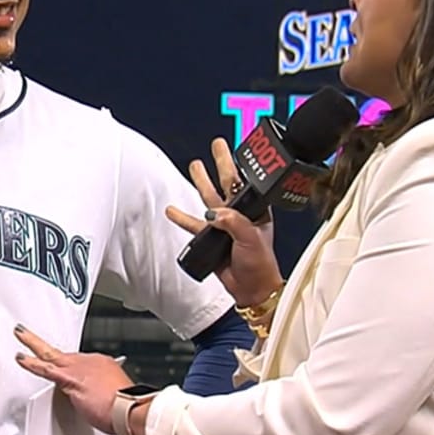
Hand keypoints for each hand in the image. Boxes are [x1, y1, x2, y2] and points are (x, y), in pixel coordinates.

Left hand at [14, 325, 130, 434]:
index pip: (79, 361)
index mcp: (102, 364)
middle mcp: (90, 362)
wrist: (128, 410)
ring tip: (21, 336)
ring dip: (33, 344)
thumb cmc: (126, 407)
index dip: (68, 364)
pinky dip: (32, 363)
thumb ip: (104, 396)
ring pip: (50, 354)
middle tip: (30, 335)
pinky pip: (46, 369)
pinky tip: (21, 359)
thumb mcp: (116, 397)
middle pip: (63, 353)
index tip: (63, 367)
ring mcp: (78, 369)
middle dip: (46, 346)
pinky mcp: (70, 379)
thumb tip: (100, 404)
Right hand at [164, 138, 281, 306]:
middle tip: (217, 144)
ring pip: (209, 198)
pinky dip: (182, 217)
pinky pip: (193, 224)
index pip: (246, 183)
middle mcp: (240, 214)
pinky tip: (172, 210)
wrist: (252, 289)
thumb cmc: (261, 265)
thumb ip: (233, 223)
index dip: (240, 165)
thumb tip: (214, 213)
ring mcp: (225, 225)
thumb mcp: (252, 239)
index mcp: (255, 210)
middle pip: (227, 183)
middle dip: (221, 163)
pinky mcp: (211, 238)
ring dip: (202, 182)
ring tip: (195, 166)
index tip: (234, 148)